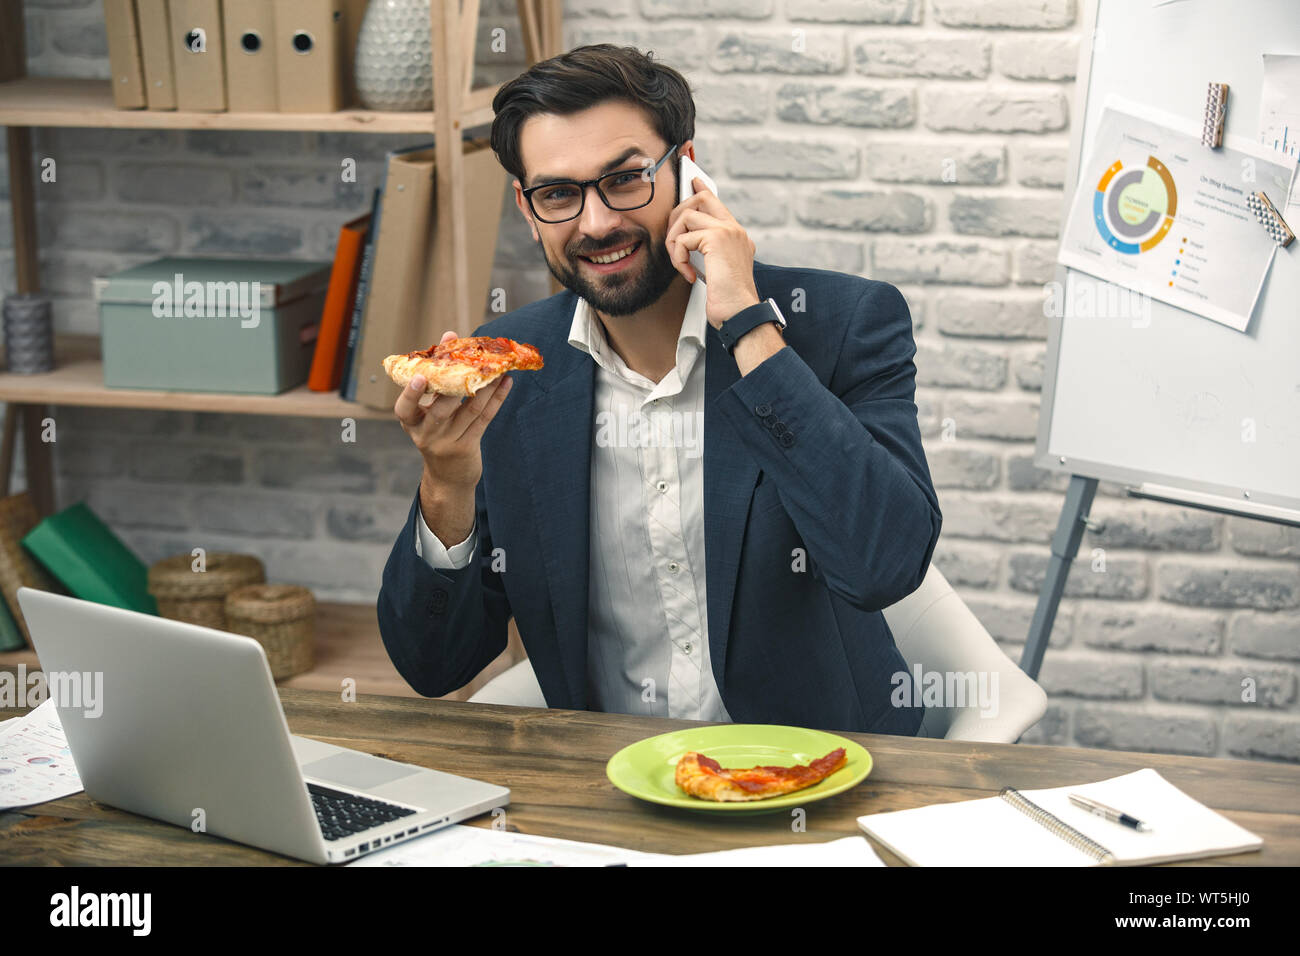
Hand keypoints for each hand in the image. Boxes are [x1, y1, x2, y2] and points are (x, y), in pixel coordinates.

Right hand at [393, 329, 513, 493]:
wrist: (447, 477)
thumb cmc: (436, 434)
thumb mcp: (427, 415)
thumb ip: (435, 382)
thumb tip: (449, 338)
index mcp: (411, 423)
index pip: (404, 409)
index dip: (411, 394)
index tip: (420, 376)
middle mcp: (427, 434)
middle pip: (442, 407)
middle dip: (457, 382)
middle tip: (473, 360)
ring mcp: (448, 442)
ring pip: (469, 409)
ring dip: (486, 386)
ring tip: (498, 367)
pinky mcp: (468, 446)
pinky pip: (484, 419)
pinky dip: (496, 399)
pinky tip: (505, 383)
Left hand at [665, 176, 760, 327]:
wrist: (741, 314)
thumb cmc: (729, 302)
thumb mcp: (718, 273)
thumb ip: (709, 254)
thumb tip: (688, 246)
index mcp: (737, 236)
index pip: (717, 203)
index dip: (702, 189)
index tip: (693, 181)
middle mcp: (735, 230)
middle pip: (700, 198)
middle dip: (677, 215)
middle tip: (672, 241)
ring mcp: (727, 231)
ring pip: (686, 216)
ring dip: (674, 241)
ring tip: (680, 263)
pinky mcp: (717, 238)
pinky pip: (683, 239)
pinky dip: (678, 258)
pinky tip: (689, 274)